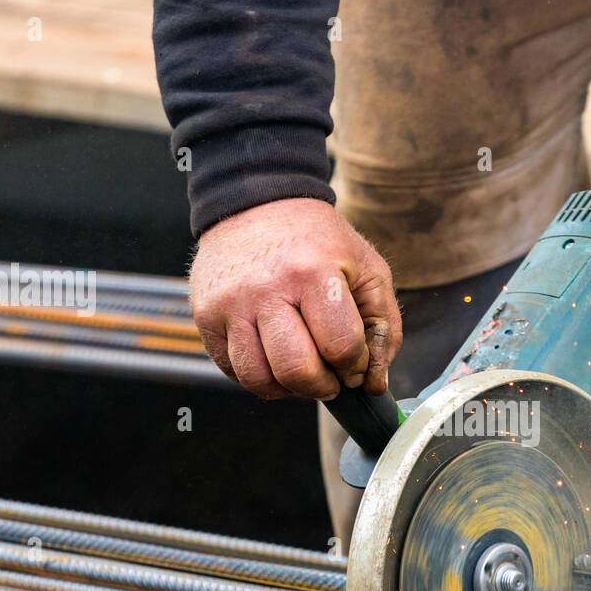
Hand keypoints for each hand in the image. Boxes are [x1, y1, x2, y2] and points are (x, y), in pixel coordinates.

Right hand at [188, 198, 400, 398]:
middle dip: (323, 387)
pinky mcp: (206, 316)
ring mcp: (230, 304)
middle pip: (297, 371)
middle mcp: (266, 290)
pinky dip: (259, 377)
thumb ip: (383, 330)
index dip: (355, 366)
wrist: (255, 202)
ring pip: (259, 380)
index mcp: (313, 273)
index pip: (340, 347)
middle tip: (331, 376)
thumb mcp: (368, 271)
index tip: (354, 362)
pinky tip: (275, 356)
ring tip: (302, 368)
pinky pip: (233, 371)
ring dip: (288, 388)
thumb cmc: (318, 241)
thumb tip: (373, 385)